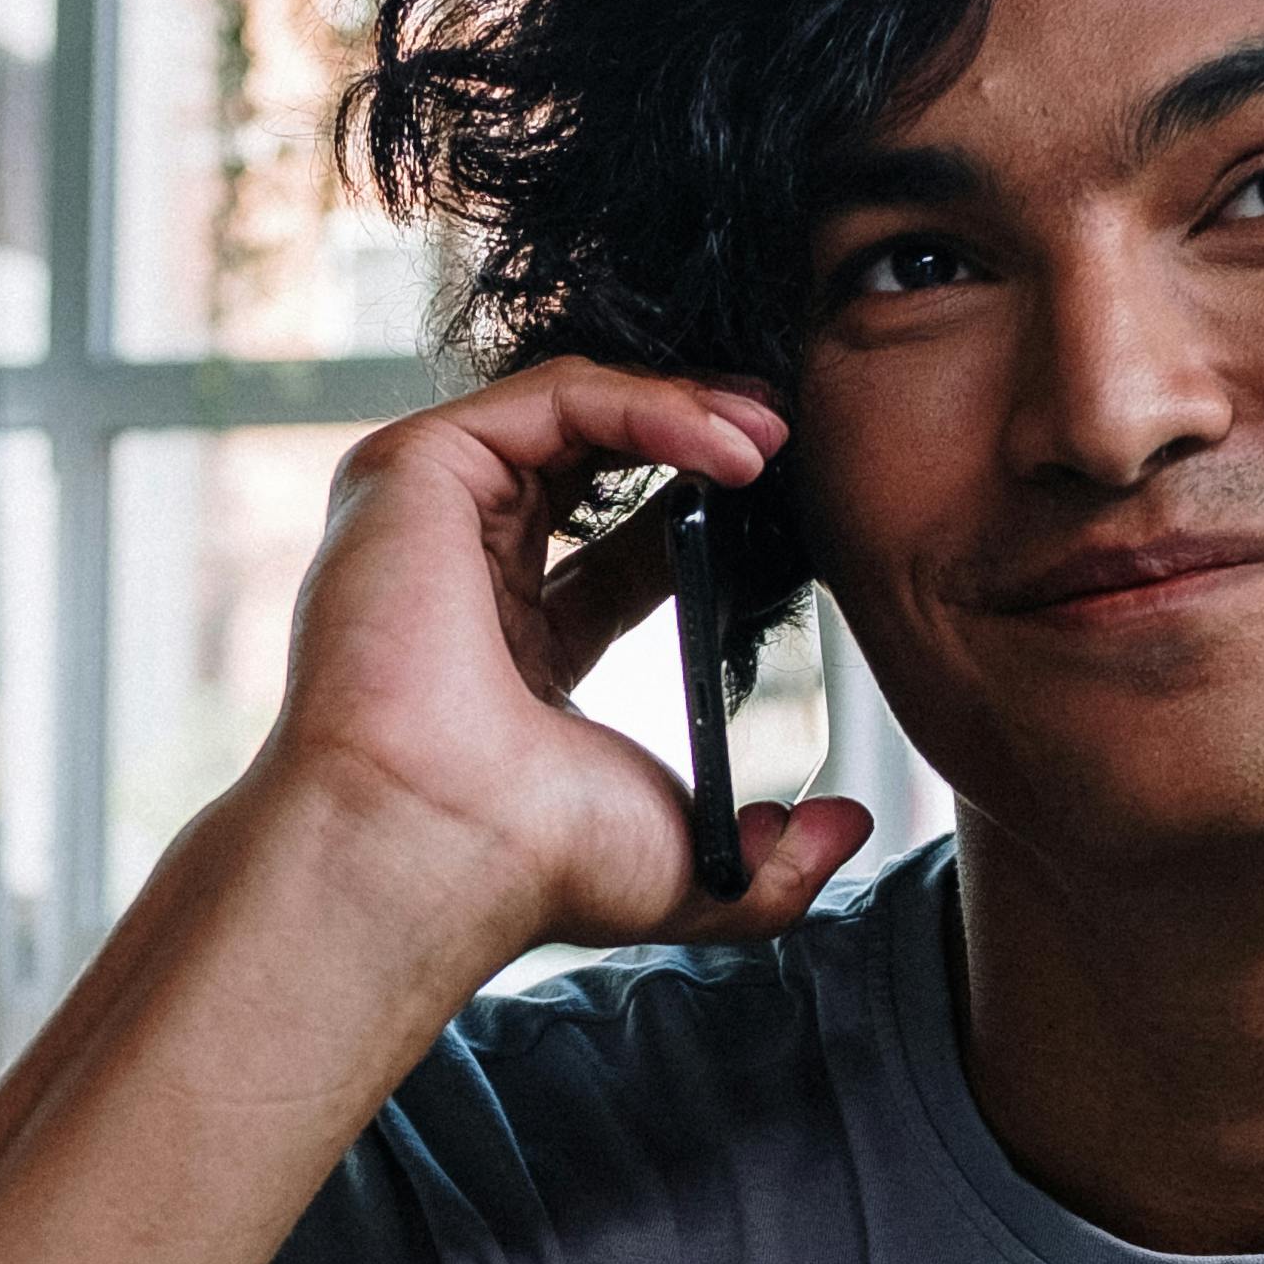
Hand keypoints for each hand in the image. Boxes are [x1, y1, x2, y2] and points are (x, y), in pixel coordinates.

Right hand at [257, 359, 872, 958]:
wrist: (441, 848)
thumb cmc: (533, 866)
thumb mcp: (698, 865)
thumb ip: (781, 859)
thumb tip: (850, 824)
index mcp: (514, 653)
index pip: (616, 553)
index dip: (703, 515)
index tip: (784, 507)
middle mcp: (462, 575)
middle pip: (594, 461)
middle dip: (701, 434)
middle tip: (790, 442)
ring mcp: (429, 518)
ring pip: (576, 413)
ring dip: (688, 410)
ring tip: (773, 439)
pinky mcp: (412, 472)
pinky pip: (553, 397)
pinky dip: (650, 405)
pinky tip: (728, 450)